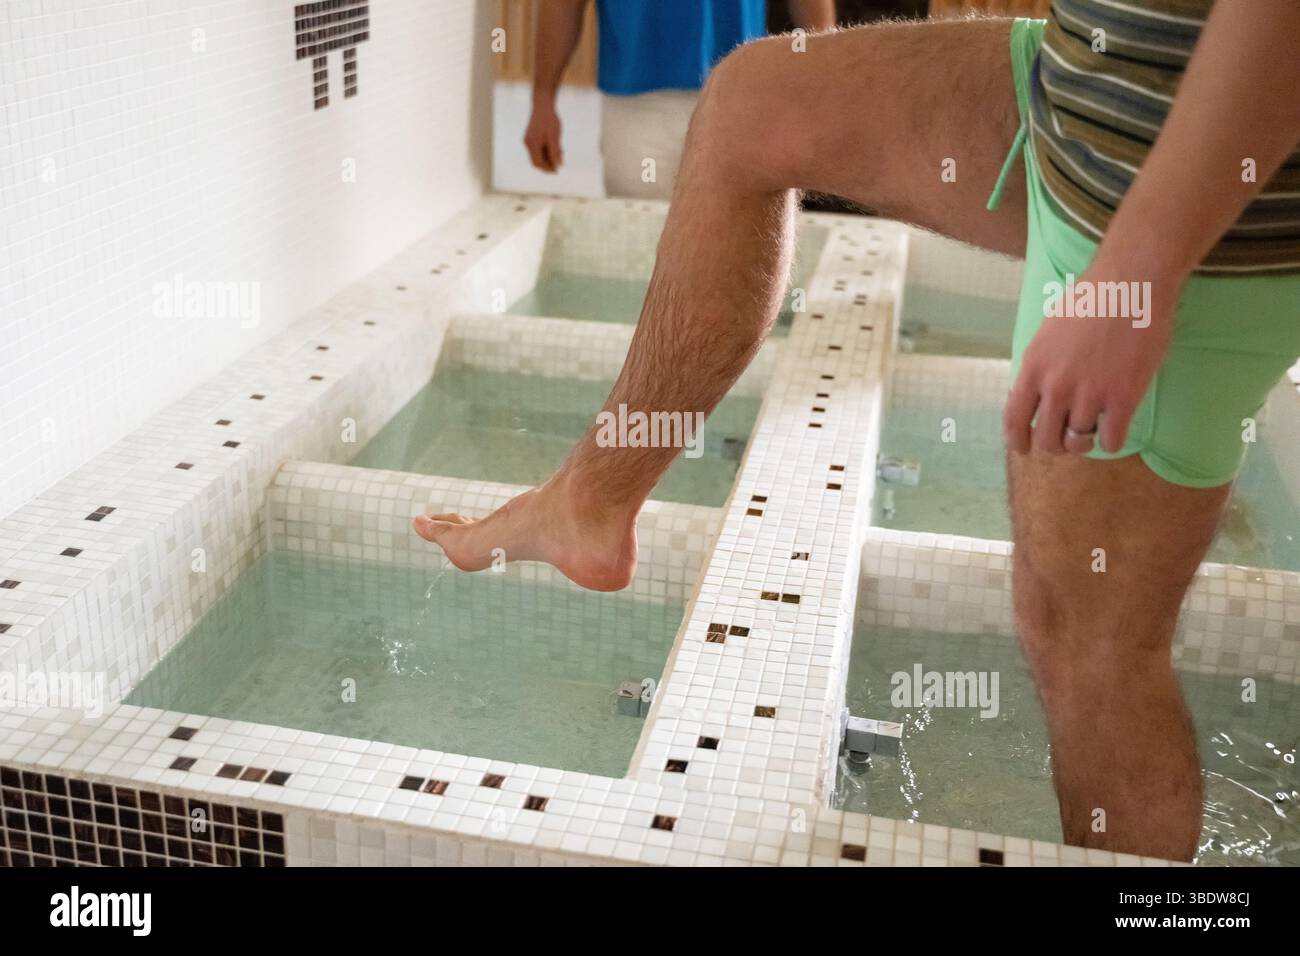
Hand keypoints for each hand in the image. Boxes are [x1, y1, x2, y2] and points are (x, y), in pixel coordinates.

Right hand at [524, 100, 562, 171]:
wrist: (543, 105)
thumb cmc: (550, 120)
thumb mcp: (555, 137)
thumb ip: (555, 152)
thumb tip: (558, 165)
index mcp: (532, 145)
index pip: (538, 163)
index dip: (547, 169)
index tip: (557, 170)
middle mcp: (528, 143)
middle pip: (536, 160)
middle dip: (548, 164)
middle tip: (559, 164)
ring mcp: (528, 140)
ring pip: (537, 154)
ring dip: (548, 157)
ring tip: (561, 153)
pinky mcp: (530, 136)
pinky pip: (537, 148)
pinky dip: (545, 150)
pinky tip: (555, 147)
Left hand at [1004, 262, 1182, 455]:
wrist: (1130, 283)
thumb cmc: (1090, 300)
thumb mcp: (1047, 333)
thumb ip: (1039, 366)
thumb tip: (1033, 394)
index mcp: (1033, 368)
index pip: (1013, 420)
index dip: (1016, 441)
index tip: (1023, 448)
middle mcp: (1056, 386)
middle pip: (1045, 439)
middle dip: (1054, 446)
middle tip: (1065, 439)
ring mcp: (1090, 393)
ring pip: (1079, 442)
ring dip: (1084, 442)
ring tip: (1092, 431)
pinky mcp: (1124, 397)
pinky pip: (1113, 439)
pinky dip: (1112, 442)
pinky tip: (1115, 430)